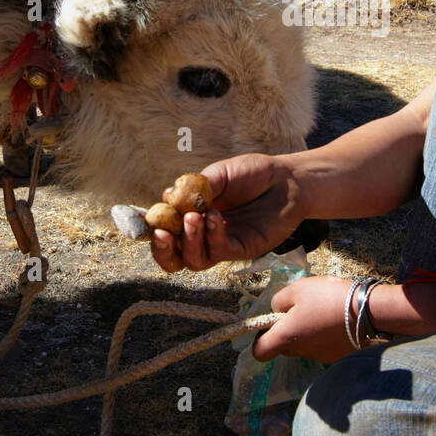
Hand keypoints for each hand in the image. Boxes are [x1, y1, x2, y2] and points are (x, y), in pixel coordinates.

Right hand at [150, 153, 308, 273]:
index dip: (151, 231)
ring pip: (194, 260)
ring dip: (189, 241)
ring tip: (195, 217)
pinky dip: (213, 236)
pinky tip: (215, 217)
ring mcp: (221, 245)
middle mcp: (202, 235)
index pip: (163, 231)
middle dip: (163, 250)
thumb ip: (197, 187)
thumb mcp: (220, 174)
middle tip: (163, 233)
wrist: (287, 180)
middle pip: (174, 258)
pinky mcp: (241, 250)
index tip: (148, 222)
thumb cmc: (252, 174)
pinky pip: (220, 251)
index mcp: (190, 215)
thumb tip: (169, 196)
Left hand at [251, 275, 358, 362]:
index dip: (260, 339)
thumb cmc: (327, 297)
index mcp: (286, 337)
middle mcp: (300, 352)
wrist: (367, 311)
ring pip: (302, 346)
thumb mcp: (297, 289)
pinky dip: (322, 335)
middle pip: (282, 347)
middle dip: (286, 331)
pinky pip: (320, 346)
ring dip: (305, 332)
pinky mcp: (335, 356)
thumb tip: (277, 311)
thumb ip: (279, 301)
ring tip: (320, 311)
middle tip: (299, 310)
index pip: (259, 352)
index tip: (272, 323)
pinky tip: (334, 319)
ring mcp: (319, 356)